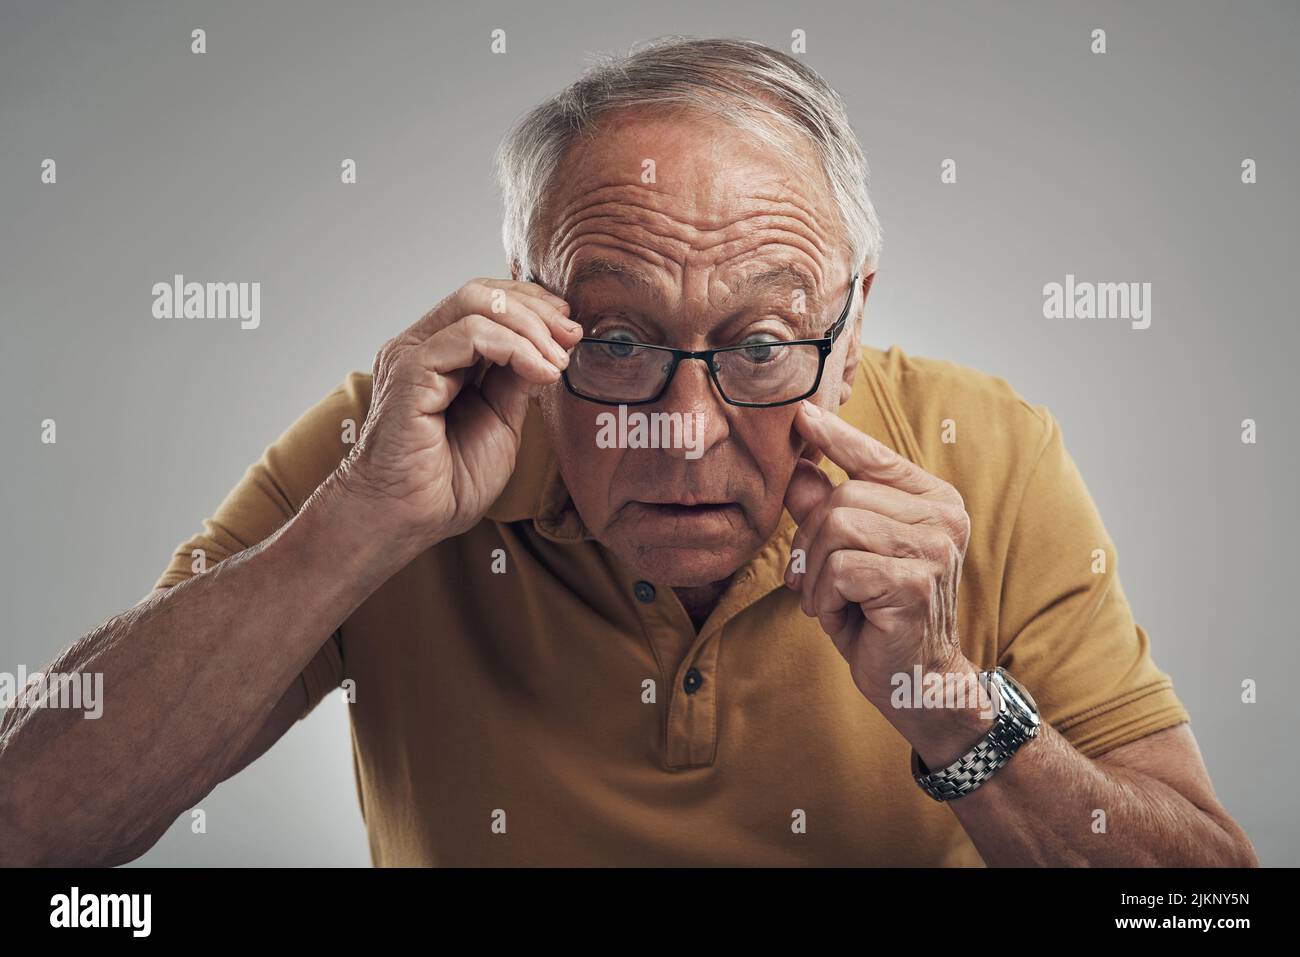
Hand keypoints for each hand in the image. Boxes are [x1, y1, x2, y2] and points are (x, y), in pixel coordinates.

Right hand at [336, 277, 580, 552]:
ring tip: (558, 360)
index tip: (571, 330)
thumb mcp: (501, 422)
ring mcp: (412, 355)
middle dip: (536, 309)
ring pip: (476, 303)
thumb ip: (517, 382)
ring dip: (530, 327)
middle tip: (572, 336)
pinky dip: (514, 347)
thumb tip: (549, 349)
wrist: (410, 518)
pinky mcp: (410, 370)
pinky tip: (540, 371)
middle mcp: (422, 347)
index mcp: (440, 356)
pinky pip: (468, 335)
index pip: (486, 305)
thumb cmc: (448, 482)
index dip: (533, 307)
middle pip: (481, 294)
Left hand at [783, 399, 973, 715]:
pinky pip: (840, 568)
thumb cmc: (880, 616)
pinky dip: (825, 596)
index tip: (802, 415)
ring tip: (828, 600)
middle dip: (810, 541)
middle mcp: (943, 517)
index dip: (837, 436)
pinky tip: (842, 616)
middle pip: (842, 496)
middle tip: (813, 582)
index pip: (876, 457)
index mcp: (933, 501)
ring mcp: (934, 548)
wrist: (920, 684)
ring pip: (838, 527)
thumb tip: (799, 467)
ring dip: (816, 572)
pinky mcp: (916, 582)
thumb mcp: (846, 556)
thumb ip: (827, 510)